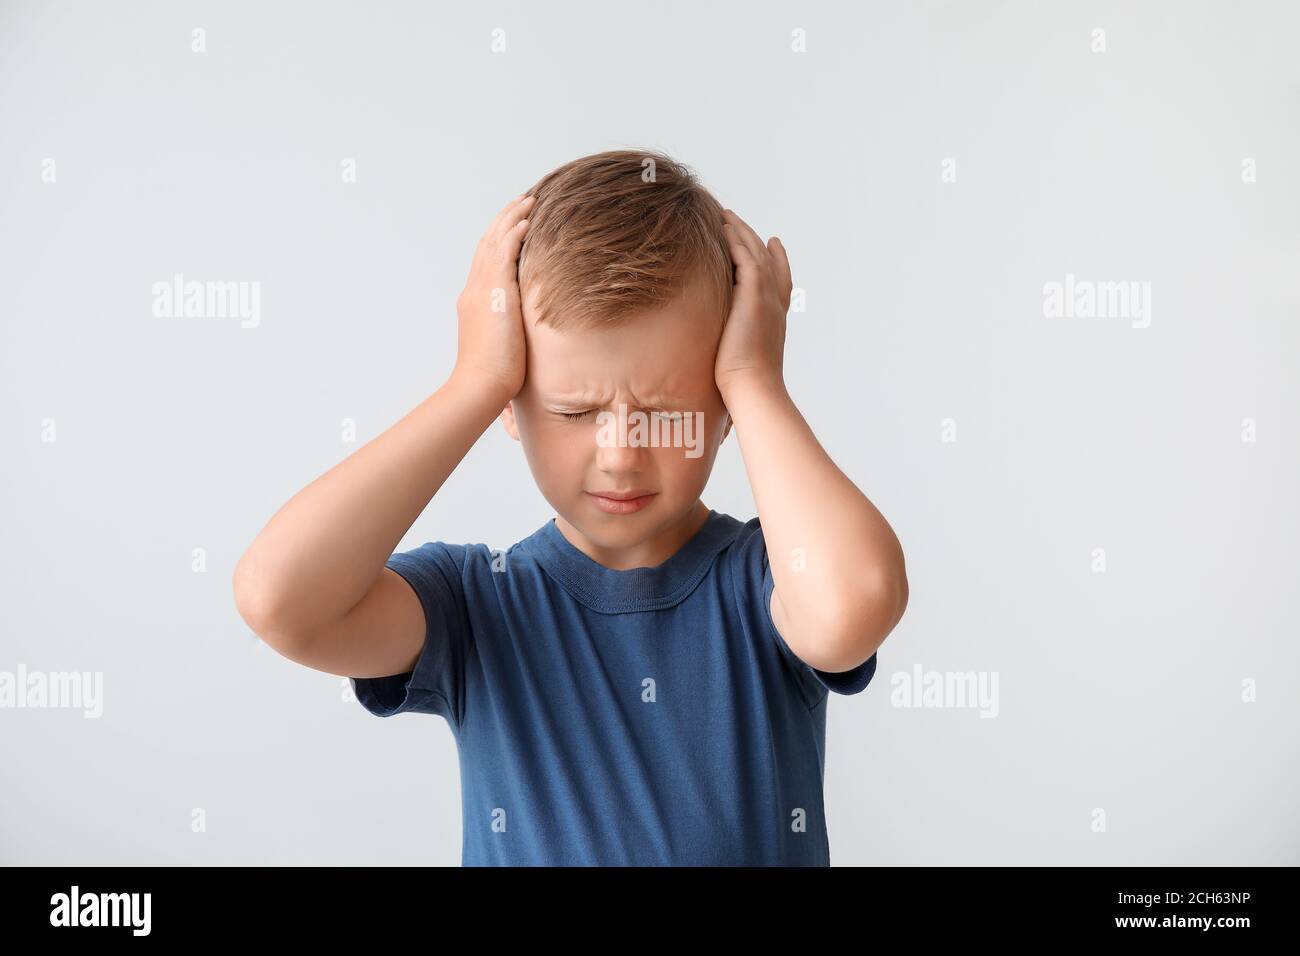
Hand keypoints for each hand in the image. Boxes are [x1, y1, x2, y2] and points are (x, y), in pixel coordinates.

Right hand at [451, 194, 533, 401]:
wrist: (481, 386)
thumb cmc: (493, 378)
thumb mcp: (502, 346)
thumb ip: (509, 330)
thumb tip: (523, 335)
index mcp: (475, 302)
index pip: (485, 261)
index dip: (499, 240)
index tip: (513, 225)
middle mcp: (474, 290)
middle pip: (487, 244)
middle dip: (504, 221)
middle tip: (520, 202)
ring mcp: (481, 289)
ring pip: (495, 241)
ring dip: (512, 218)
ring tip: (528, 201)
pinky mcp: (495, 292)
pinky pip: (504, 252)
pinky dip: (514, 233)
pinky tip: (528, 221)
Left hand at [716, 208, 791, 394]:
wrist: (753, 387)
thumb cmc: (746, 385)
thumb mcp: (745, 359)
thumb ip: (740, 345)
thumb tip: (727, 353)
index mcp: (776, 318)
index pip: (781, 281)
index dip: (778, 259)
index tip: (773, 243)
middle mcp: (775, 304)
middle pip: (769, 260)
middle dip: (754, 239)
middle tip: (740, 221)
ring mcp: (766, 297)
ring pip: (755, 253)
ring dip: (741, 232)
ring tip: (727, 216)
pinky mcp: (753, 294)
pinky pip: (745, 257)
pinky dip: (736, 241)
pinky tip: (724, 229)